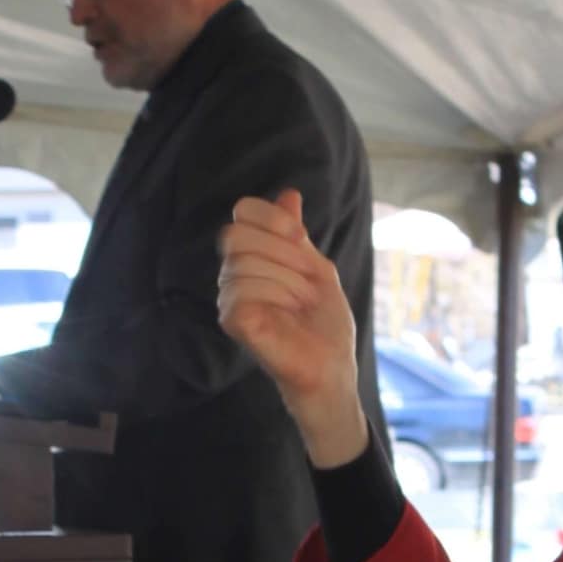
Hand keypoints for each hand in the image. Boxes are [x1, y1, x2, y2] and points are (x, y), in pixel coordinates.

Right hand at [216, 190, 366, 465]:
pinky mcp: (233, 322)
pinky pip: (243, 293)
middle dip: (285, 257)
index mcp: (253, 256)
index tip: (300, 240)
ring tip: (300, 308)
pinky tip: (286, 318)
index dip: (272, 219)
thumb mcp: (317, 269)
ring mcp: (230, 299)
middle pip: (240, 236)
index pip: (244, 212)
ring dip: (288, 285)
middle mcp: (234, 275)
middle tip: (306, 288)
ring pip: (245, 266)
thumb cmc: (324, 324)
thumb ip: (296, 236)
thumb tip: (289, 194)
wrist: (332, 367)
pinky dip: (276, 301)